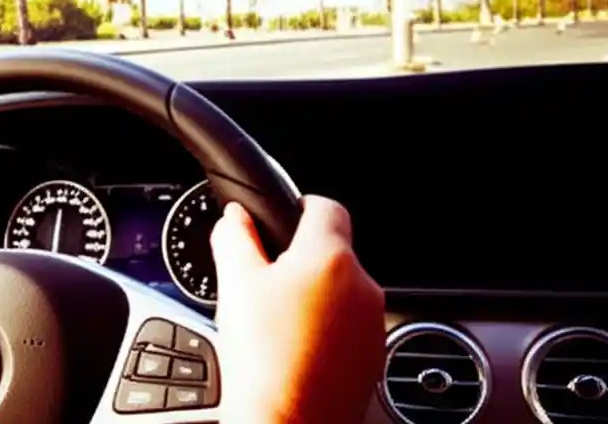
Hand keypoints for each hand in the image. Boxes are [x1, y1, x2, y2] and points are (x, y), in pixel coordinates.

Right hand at [211, 195, 384, 423]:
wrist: (287, 423)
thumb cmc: (264, 359)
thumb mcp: (234, 283)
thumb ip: (234, 237)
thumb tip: (236, 218)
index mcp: (330, 257)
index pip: (325, 206)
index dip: (297, 208)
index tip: (278, 225)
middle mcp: (362, 286)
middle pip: (330, 252)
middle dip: (298, 262)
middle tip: (264, 287)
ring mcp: (372, 324)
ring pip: (339, 292)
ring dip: (313, 299)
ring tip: (277, 326)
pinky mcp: (373, 355)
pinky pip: (348, 327)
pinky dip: (325, 331)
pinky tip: (295, 350)